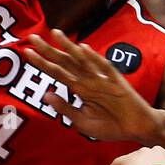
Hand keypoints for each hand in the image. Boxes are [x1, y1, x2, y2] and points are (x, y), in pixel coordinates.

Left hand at [25, 29, 162, 142]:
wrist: (137, 130)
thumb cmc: (111, 126)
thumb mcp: (83, 122)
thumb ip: (65, 108)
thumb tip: (45, 94)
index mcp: (80, 89)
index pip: (57, 73)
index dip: (42, 63)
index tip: (27, 52)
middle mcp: (88, 80)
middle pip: (66, 62)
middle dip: (49, 50)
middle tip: (32, 37)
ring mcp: (102, 79)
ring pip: (82, 60)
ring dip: (69, 47)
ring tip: (55, 33)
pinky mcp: (116, 81)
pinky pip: (104, 68)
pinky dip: (94, 58)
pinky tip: (83, 49)